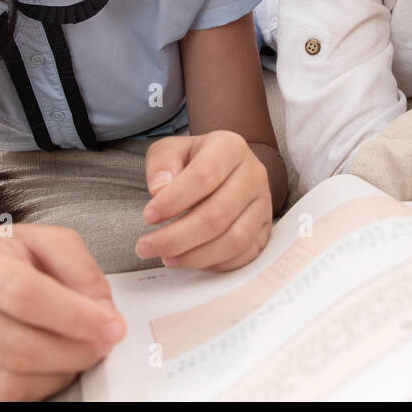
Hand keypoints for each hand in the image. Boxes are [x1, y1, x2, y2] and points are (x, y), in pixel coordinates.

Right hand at [0, 223, 124, 400]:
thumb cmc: (5, 258)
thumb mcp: (45, 242)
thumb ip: (80, 269)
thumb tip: (103, 312)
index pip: (25, 295)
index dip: (75, 316)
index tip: (112, 325)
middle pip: (20, 346)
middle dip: (76, 350)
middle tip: (107, 342)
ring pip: (14, 379)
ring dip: (63, 370)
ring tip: (84, 349)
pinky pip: (7, 396)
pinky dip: (45, 385)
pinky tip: (58, 363)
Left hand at [136, 130, 272, 270]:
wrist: (226, 170)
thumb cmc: (194, 161)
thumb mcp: (170, 150)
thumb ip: (161, 164)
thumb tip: (160, 190)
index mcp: (230, 147)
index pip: (204, 175)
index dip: (173, 200)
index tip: (148, 216)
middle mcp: (254, 174)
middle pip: (218, 214)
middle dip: (176, 237)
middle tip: (146, 246)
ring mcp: (263, 204)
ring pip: (234, 240)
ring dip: (195, 256)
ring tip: (166, 257)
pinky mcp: (265, 230)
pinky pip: (244, 256)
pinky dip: (215, 264)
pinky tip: (190, 260)